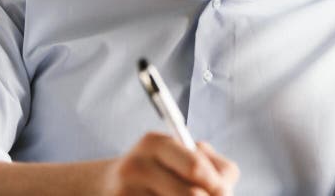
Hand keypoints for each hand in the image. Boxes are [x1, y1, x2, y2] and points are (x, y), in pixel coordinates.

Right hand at [101, 132, 238, 195]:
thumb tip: (225, 190)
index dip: (218, 186)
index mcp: (155, 143)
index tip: (225, 192)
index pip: (195, 167)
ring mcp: (125, 192)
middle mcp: (136, 166)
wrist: (109, 185)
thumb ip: (212, 166)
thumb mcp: (182, 156)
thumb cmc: (161, 170)